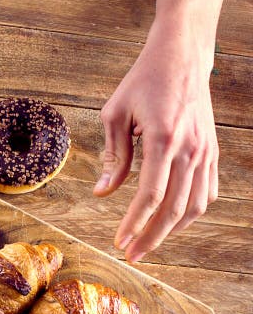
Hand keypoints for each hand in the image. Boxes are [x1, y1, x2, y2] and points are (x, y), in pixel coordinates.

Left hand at [93, 1, 219, 262]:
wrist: (181, 57)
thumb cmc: (143, 83)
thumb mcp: (115, 114)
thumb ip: (113, 156)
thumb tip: (103, 193)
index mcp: (163, 140)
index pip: (150, 196)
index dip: (134, 224)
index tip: (118, 243)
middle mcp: (190, 149)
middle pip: (174, 208)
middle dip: (151, 237)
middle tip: (132, 256)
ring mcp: (205, 151)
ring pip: (195, 205)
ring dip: (172, 229)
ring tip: (149, 242)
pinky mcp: (211, 150)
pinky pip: (207, 191)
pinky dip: (191, 212)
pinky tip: (172, 221)